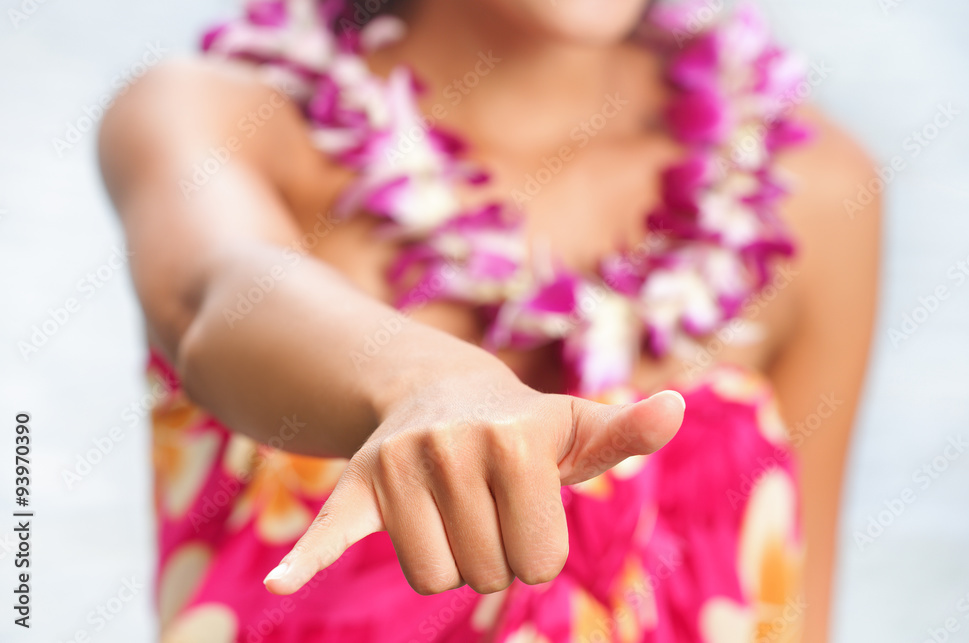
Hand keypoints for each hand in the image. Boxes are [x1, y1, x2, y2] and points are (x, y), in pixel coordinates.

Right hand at [263, 367, 683, 595]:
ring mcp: (400, 467)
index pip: (537, 565)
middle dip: (495, 555)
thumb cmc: (523, 427)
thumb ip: (625, 429)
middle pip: (485, 574)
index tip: (528, 509)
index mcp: (517, 441)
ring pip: (432, 578)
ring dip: (450, 561)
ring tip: (455, 511)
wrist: (438, 391)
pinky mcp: (357, 486)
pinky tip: (286, 582)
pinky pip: (329, 532)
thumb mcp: (575, 429)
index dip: (538, 551)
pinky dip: (308, 560)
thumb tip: (677, 407)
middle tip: (489, 506)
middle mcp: (455, 448)